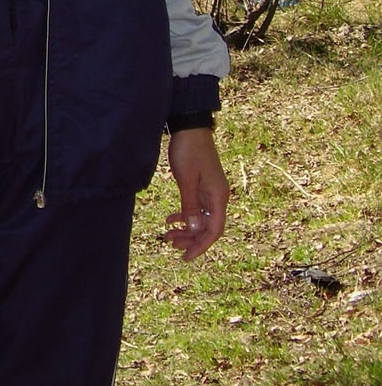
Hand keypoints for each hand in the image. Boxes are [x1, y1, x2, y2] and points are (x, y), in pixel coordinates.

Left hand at [162, 127, 228, 261]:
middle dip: (190, 239)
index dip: (201, 246)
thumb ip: (190, 205)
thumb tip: (194, 229)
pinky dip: (184, 215)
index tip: (186, 257)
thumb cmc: (188, 151)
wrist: (189, 127)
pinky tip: (170, 219)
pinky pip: (195, 207)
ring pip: (200, 218)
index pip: (214, 230)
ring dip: (186, 228)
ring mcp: (210, 191)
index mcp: (218, 197)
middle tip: (170, 243)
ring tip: (167, 234)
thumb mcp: (186, 179)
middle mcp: (218, 196)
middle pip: (207, 227)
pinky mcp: (201, 186)